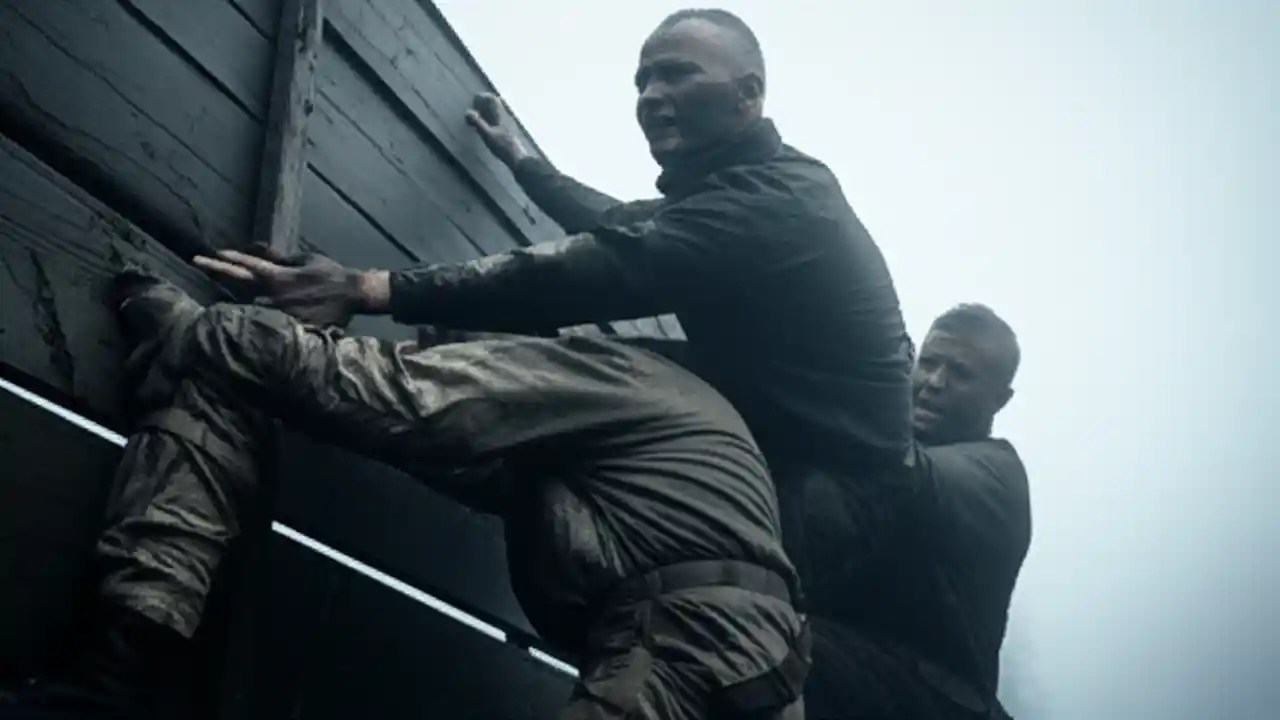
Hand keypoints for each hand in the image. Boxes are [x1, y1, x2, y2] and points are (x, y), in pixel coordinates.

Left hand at [193, 247, 388, 326]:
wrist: (351, 294)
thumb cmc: (329, 273)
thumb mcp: (305, 259)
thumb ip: (280, 258)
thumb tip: (258, 250)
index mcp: (277, 276)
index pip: (246, 266)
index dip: (227, 259)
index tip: (208, 253)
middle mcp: (273, 295)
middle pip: (238, 283)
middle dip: (216, 271)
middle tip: (196, 261)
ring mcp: (278, 312)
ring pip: (246, 304)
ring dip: (227, 293)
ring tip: (209, 284)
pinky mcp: (287, 325)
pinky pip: (263, 320)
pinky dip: (249, 314)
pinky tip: (235, 314)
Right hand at [466, 92, 530, 167]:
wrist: (518, 159)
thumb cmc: (503, 147)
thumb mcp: (488, 135)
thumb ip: (478, 123)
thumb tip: (467, 112)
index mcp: (500, 116)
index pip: (493, 99)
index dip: (483, 97)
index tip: (474, 100)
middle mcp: (504, 118)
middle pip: (496, 105)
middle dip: (485, 103)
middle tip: (475, 105)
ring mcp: (507, 127)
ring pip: (497, 114)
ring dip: (488, 112)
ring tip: (478, 115)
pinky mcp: (507, 135)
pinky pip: (498, 123)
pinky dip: (491, 121)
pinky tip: (487, 129)